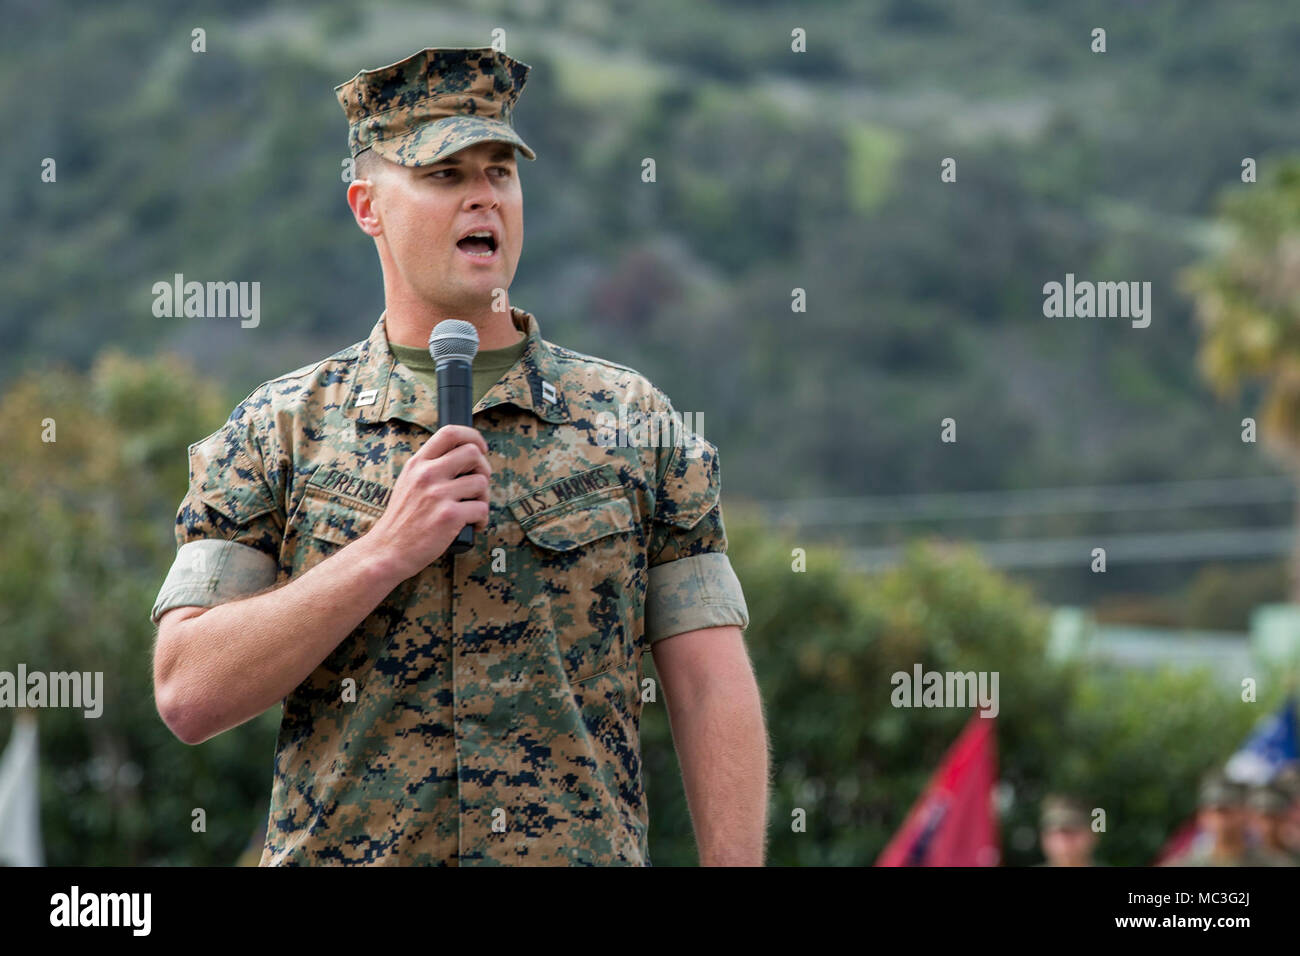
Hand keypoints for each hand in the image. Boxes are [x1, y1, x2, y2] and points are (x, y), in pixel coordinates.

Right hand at [360, 425, 491, 579]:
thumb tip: (464, 458)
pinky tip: (473, 525)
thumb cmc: (402, 520)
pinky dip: (482, 519)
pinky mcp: (449, 515)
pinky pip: (482, 508)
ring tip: (473, 509)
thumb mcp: (408, 483)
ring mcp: (438, 494)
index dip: (472, 436)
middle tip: (478, 485)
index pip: (449, 432)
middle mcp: (427, 474)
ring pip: (481, 482)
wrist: (387, 551)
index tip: (481, 448)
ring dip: (484, 497)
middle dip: (484, 469)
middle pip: (473, 453)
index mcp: (418, 464)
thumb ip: (430, 468)